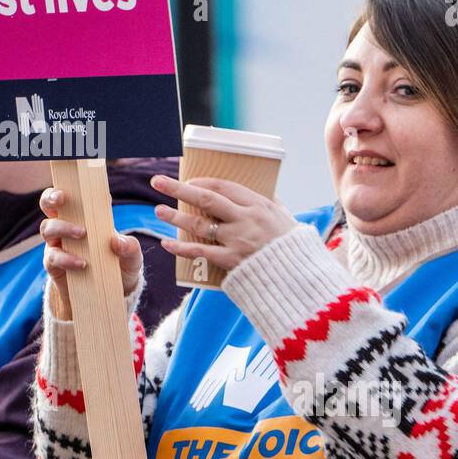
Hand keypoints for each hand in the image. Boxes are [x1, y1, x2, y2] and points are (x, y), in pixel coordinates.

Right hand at [38, 187, 143, 319]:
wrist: (112, 294)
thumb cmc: (120, 265)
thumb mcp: (131, 256)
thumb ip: (129, 247)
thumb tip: (116, 241)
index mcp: (83, 215)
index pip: (71, 194)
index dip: (70, 186)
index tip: (77, 184)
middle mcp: (65, 226)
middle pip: (47, 204)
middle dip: (51, 198)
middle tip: (62, 198)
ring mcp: (57, 245)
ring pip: (47, 228)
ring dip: (63, 227)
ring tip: (82, 234)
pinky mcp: (54, 266)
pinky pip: (52, 257)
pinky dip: (66, 258)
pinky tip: (83, 263)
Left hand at [150, 174, 296, 275]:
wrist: (300, 278)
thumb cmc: (292, 246)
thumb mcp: (285, 217)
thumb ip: (271, 204)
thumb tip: (263, 192)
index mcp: (258, 205)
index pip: (224, 186)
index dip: (202, 182)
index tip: (188, 180)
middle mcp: (245, 219)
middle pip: (206, 199)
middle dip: (179, 189)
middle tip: (158, 181)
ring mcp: (236, 240)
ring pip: (199, 224)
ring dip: (175, 217)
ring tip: (159, 210)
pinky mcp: (230, 261)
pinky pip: (200, 253)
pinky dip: (181, 248)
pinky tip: (167, 243)